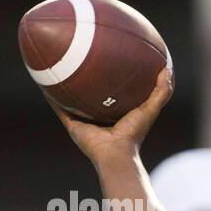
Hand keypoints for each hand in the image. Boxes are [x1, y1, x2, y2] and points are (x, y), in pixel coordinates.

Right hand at [48, 67, 173, 166]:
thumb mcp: (150, 109)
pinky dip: (51, 95)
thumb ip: (161, 91)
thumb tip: (167, 68)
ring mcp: (84, 121)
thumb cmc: (134, 134)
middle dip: (87, 78)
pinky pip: (58, 107)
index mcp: (115, 113)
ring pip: (71, 99)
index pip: (112, 92)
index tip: (110, 59)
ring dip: (64, 85)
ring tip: (58, 63)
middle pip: (90, 94)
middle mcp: (98, 116)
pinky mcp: (72, 125)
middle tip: (82, 56)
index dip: (111, 77)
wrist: (115, 154)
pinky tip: (44, 79)